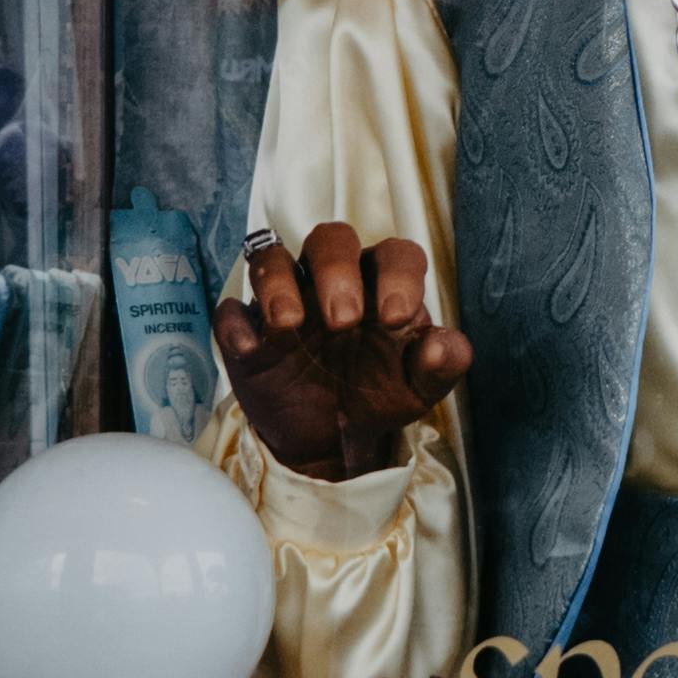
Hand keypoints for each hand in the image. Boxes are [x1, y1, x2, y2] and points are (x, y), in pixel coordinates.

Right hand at [214, 225, 472, 483]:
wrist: (330, 439)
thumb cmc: (377, 395)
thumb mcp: (416, 389)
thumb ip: (440, 365)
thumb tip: (445, 345)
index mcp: (381, 283)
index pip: (395, 253)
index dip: (398, 274)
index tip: (396, 317)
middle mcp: (332, 280)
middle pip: (330, 239)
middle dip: (336, 271)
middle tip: (343, 321)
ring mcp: (286, 299)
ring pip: (272, 258)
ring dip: (278, 284)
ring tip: (289, 325)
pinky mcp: (248, 330)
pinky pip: (231, 309)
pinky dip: (236, 324)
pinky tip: (250, 349)